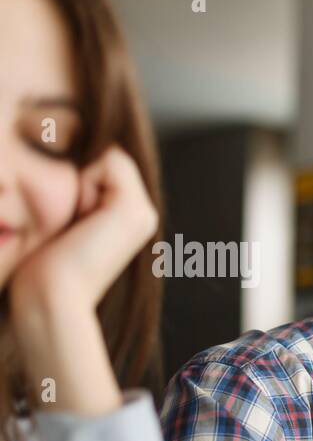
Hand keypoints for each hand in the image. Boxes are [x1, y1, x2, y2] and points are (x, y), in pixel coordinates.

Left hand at [6, 146, 156, 414]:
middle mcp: (141, 214)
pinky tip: (81, 216)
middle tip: (70, 221)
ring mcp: (144, 212)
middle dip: (78, 177)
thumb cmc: (42, 265)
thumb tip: (69, 144)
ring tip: (74, 221)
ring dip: (79, 181)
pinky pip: (109, 160)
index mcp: (126, 218)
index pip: (101, 164)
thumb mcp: (60, 218)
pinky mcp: (136, 210)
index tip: (65, 219)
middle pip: (104, 158)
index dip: (75, 176)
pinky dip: (84, 181)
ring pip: (107, 157)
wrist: (52, 296)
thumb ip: (76, 189)